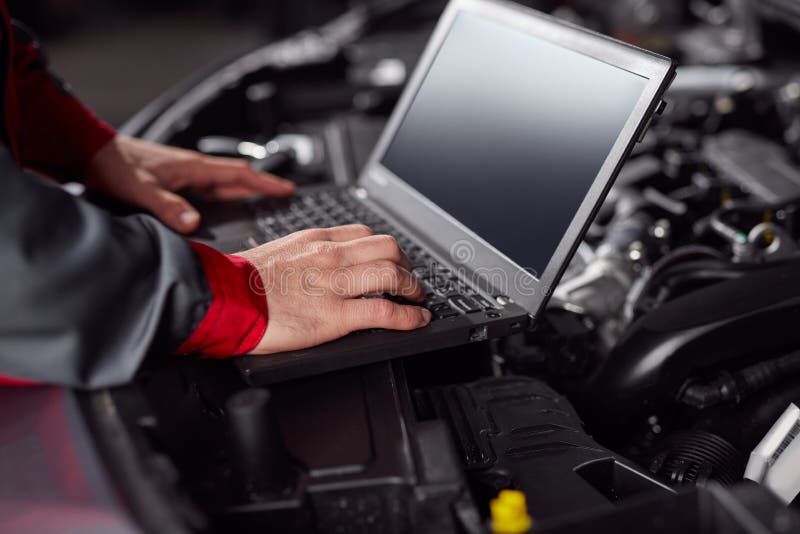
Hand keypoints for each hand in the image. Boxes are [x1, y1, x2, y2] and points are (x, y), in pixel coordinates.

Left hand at [85, 135, 294, 232]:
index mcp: (194, 167)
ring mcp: (186, 175)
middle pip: (237, 178)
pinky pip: (209, 189)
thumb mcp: (141, 190)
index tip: (287, 189)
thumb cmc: (115, 166)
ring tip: (263, 200)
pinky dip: (225, 195)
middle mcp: (194, 169)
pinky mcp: (176, 181)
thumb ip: (167, 206)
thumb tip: (194, 224)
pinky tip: (224, 205)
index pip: (239, 174)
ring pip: (224, 184)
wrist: (93, 152)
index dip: (265, 182)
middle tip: (283, 194)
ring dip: (245, 190)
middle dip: (262, 185)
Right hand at [236, 224, 431, 353]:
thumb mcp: (278, 251)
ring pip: (393, 275)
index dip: (388, 248)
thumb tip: (320, 263)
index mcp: (316, 239)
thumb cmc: (241, 280)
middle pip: (389, 248)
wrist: (221, 298)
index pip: (366, 234)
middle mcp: (331, 256)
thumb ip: (305, 253)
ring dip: (413, 289)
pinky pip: (385, 312)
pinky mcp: (335, 315)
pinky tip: (416, 321)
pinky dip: (409, 317)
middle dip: (407, 264)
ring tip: (416, 299)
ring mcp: (335, 285)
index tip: (393, 259)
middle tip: (410, 279)